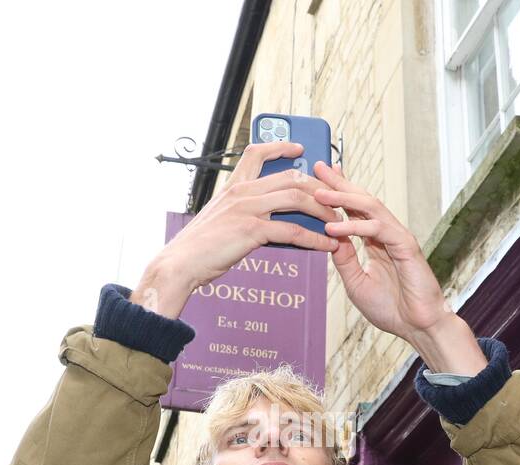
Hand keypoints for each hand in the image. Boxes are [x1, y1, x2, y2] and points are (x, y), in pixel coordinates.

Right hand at [132, 142, 339, 317]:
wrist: (181, 263)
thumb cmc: (201, 246)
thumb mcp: (222, 219)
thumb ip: (244, 212)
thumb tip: (271, 219)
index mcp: (233, 186)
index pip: (257, 153)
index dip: (280, 146)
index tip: (299, 148)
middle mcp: (242, 191)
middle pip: (291, 177)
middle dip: (319, 186)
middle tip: (336, 198)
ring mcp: (247, 209)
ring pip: (297, 199)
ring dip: (323, 210)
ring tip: (338, 222)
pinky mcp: (252, 230)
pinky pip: (293, 231)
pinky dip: (315, 238)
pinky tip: (327, 245)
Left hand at [312, 160, 453, 340]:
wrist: (416, 326)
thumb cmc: (391, 308)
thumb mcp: (356, 282)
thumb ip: (344, 259)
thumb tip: (329, 236)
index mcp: (376, 241)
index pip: (355, 209)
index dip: (337, 191)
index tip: (318, 177)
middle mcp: (387, 234)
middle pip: (361, 200)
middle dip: (339, 183)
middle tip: (318, 168)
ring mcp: (397, 237)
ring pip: (370, 207)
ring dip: (343, 198)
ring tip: (319, 193)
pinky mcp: (405, 245)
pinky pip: (378, 229)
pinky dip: (355, 226)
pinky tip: (334, 226)